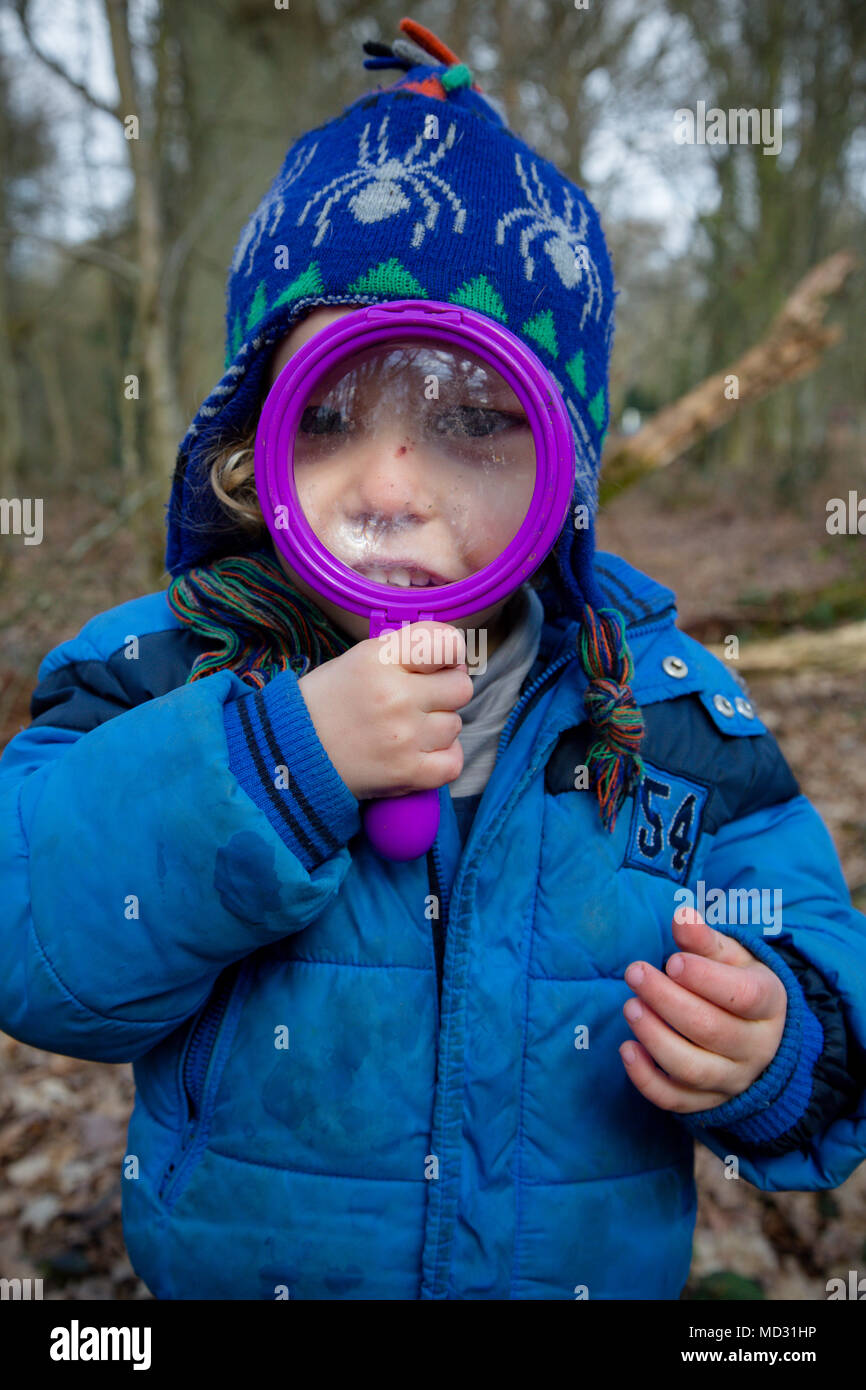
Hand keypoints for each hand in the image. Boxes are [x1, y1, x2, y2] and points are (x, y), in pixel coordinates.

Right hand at [298, 621, 472, 801]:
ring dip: (438, 728)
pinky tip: (421, 752)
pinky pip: (454, 761)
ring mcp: (404, 736)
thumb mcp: (358, 658)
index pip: (445, 643)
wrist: (290, 752)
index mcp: (380, 658)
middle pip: (460, 687)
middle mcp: (395, 695)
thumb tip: (453, 658)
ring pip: (455, 725)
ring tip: (407, 729)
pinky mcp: (406, 772)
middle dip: (445, 692)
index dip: (450, 653)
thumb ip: (404, 652)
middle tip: (421, 700)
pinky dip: (443, 758)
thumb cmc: (327, 702)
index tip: (440, 663)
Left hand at [618, 907, 787, 1113]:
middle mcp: (756, 1048)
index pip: (744, 996)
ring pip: (692, 1068)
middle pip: (711, 1030)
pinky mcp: (708, 1103)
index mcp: (770, 1004)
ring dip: (654, 1037)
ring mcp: (733, 1080)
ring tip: (631, 1006)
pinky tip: (627, 1049)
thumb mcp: (733, 958)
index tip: (672, 960)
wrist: (761, 1038)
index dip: (706, 978)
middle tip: (635, 972)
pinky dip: (646, 1080)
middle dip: (667, 1000)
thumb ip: (705, 939)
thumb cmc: (739, 987)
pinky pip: (675, 1100)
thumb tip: (682, 916)